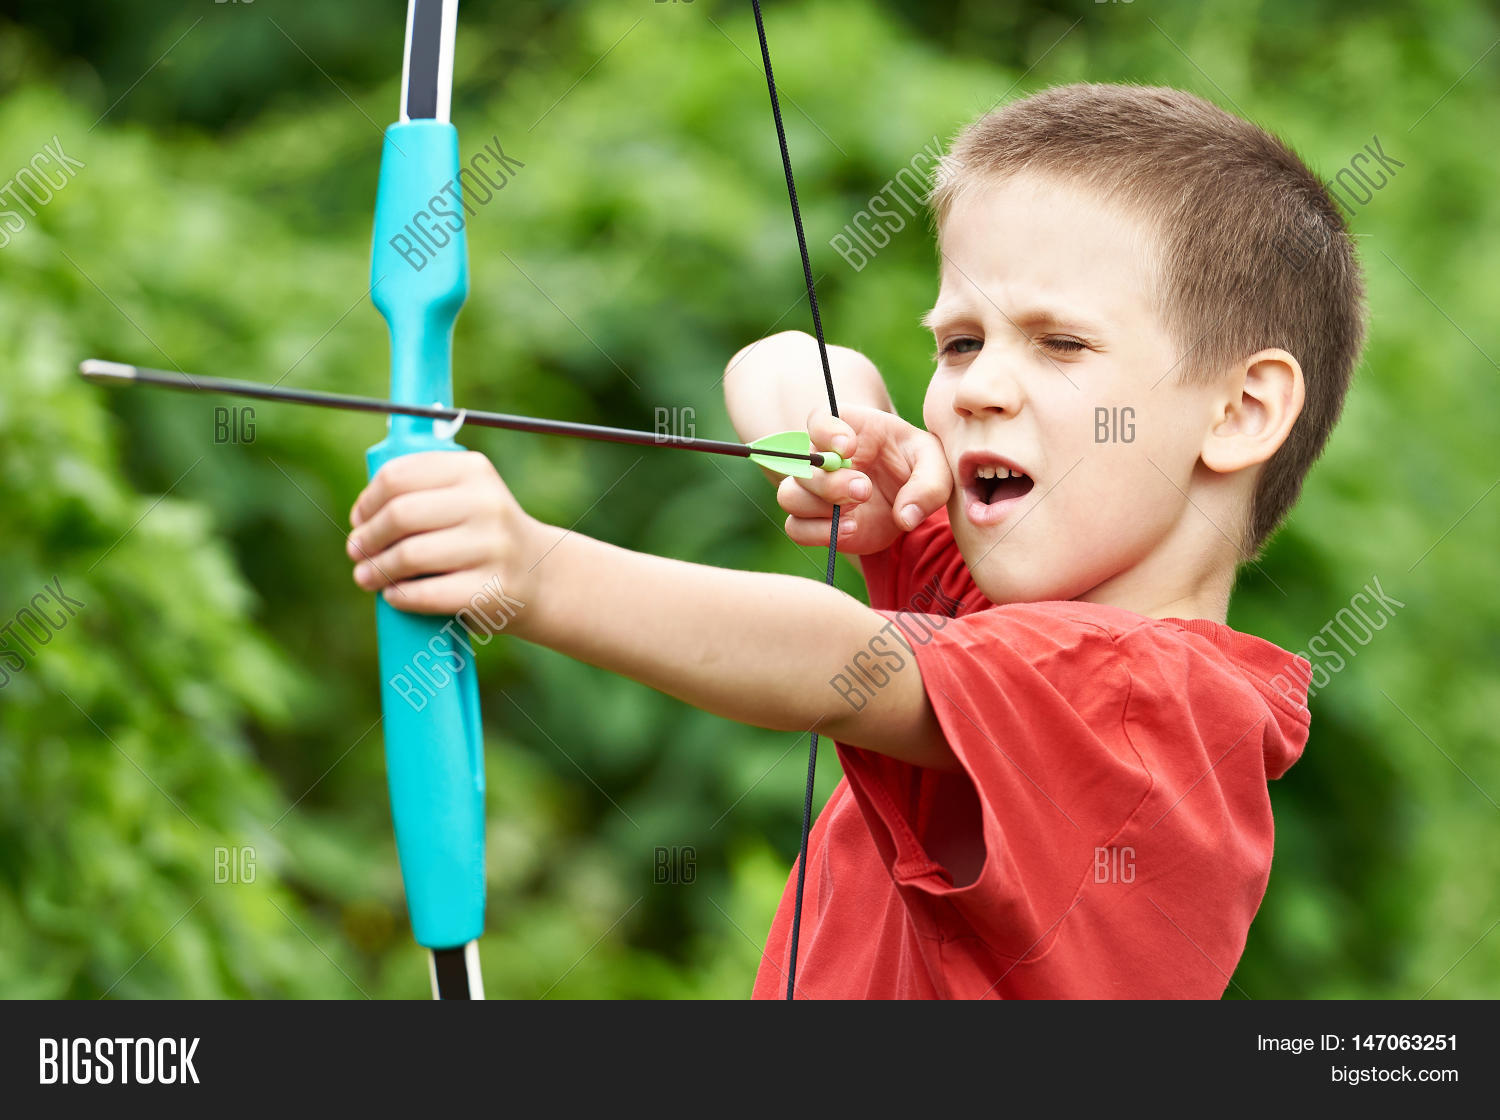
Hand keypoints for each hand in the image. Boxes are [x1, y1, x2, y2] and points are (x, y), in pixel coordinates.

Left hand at [347, 450, 539, 632]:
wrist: (543, 576)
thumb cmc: (485, 537)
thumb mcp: (466, 498)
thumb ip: (421, 492)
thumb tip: (362, 515)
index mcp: (473, 470)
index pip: (397, 476)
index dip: (368, 500)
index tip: (360, 518)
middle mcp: (487, 503)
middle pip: (400, 514)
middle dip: (367, 536)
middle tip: (356, 551)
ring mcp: (493, 546)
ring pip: (409, 554)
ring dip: (377, 570)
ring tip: (366, 577)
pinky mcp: (492, 589)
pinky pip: (427, 592)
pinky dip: (400, 596)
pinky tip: (393, 596)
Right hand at [777, 405, 950, 554]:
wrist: (909, 498)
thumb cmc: (917, 466)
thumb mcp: (934, 465)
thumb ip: (929, 485)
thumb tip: (906, 516)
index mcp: (847, 429)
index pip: (819, 419)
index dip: (826, 432)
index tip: (849, 447)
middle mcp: (823, 457)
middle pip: (801, 465)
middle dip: (830, 481)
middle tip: (864, 490)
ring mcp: (816, 491)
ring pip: (790, 495)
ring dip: (819, 507)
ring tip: (856, 514)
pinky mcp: (817, 522)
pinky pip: (796, 528)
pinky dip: (818, 533)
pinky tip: (850, 530)